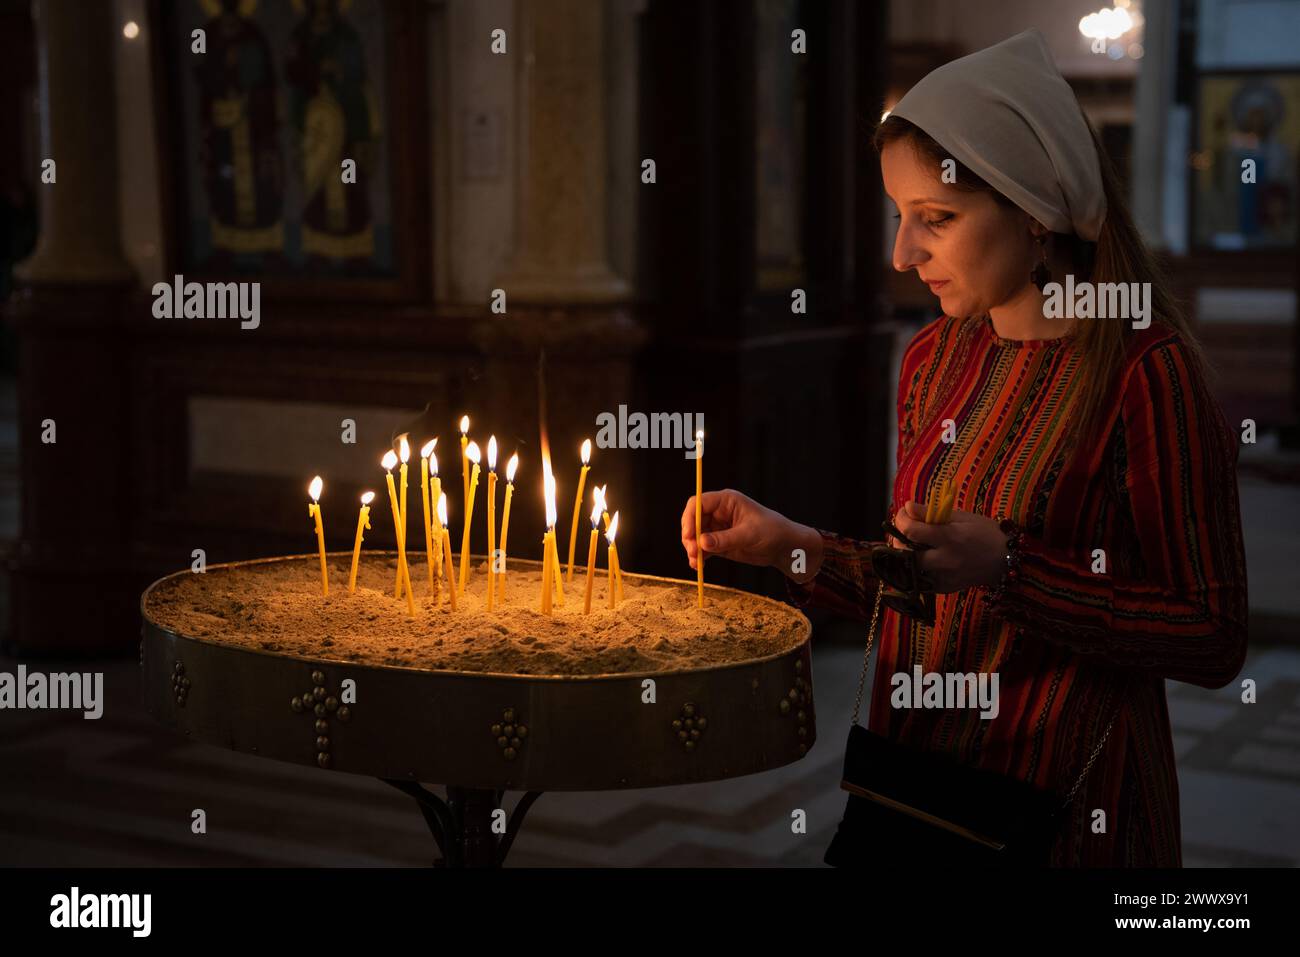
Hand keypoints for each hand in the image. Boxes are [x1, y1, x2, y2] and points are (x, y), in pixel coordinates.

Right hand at [680, 488, 815, 577]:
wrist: (784, 546)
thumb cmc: (772, 531)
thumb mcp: (749, 534)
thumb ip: (725, 539)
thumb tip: (702, 542)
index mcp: (726, 501)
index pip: (698, 504)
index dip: (689, 518)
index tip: (688, 535)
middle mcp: (718, 512)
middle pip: (693, 521)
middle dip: (690, 537)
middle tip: (693, 553)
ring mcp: (717, 528)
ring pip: (695, 536)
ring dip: (693, 549)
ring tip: (696, 563)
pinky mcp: (718, 542)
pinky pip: (702, 548)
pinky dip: (699, 557)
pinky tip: (698, 566)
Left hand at [891, 500, 1008, 592]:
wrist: (1007, 561)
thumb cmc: (986, 533)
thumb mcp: (962, 517)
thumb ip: (932, 513)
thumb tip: (907, 507)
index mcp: (951, 538)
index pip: (912, 531)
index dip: (901, 520)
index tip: (903, 513)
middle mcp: (945, 560)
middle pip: (905, 553)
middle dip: (898, 539)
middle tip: (904, 530)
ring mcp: (944, 578)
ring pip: (908, 569)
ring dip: (903, 555)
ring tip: (911, 544)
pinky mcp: (944, 589)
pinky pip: (918, 580)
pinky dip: (914, 568)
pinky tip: (922, 557)